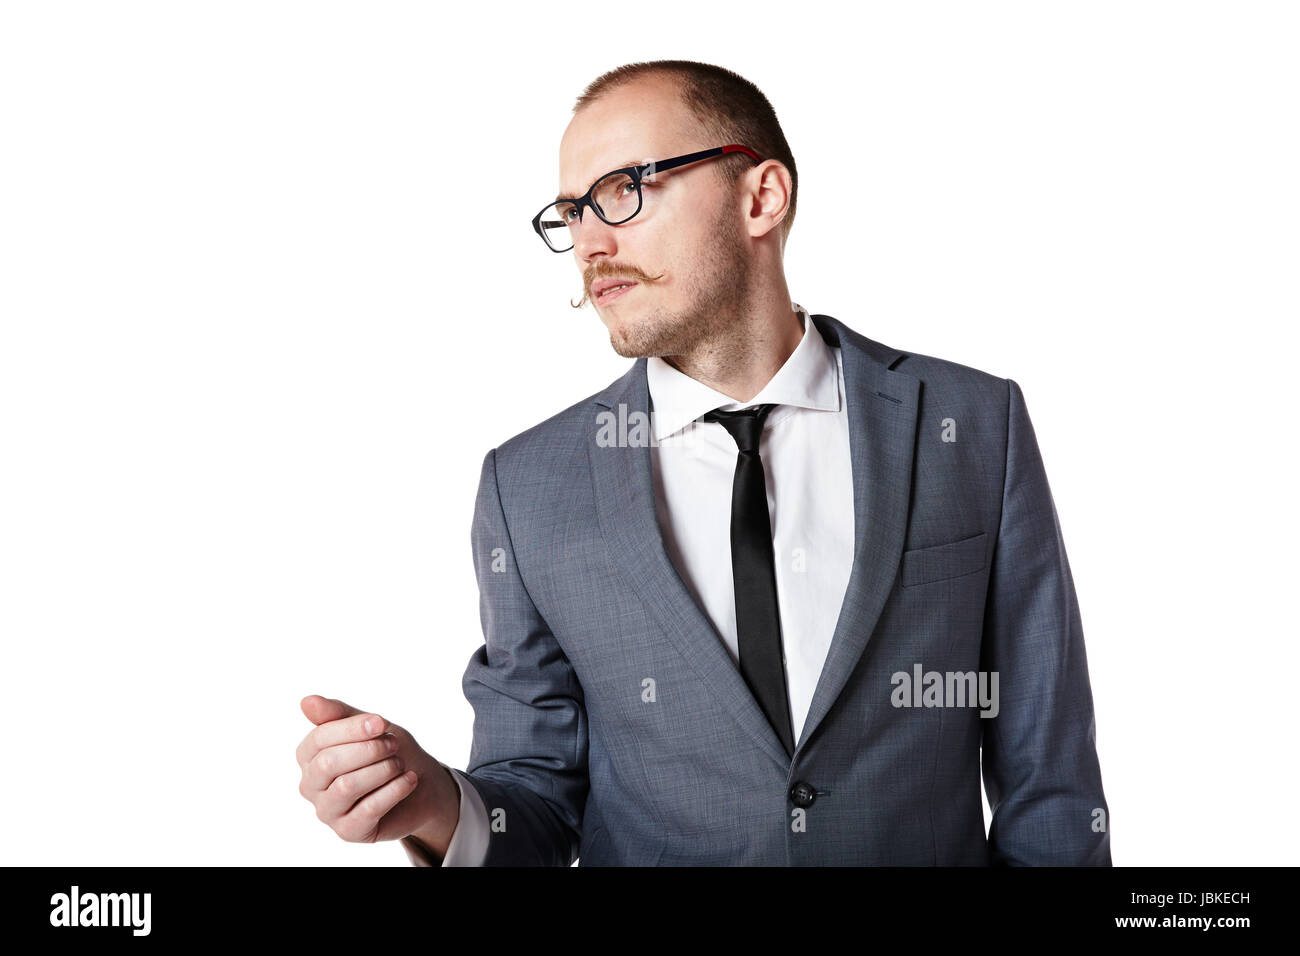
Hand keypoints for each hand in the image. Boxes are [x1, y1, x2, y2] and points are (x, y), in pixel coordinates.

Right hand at [296, 695, 459, 848]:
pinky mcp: (348, 831)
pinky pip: (367, 809)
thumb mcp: (370, 726)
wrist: (423, 784)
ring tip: (400, 764)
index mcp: (309, 755)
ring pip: (346, 787)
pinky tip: (409, 779)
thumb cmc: (390, 751)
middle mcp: (310, 785)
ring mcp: (327, 811)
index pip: (319, 738)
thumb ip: (338, 714)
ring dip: (382, 770)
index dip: (352, 728)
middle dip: (368, 750)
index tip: (381, 723)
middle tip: (394, 744)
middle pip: (329, 763)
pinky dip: (394, 790)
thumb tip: (306, 701)